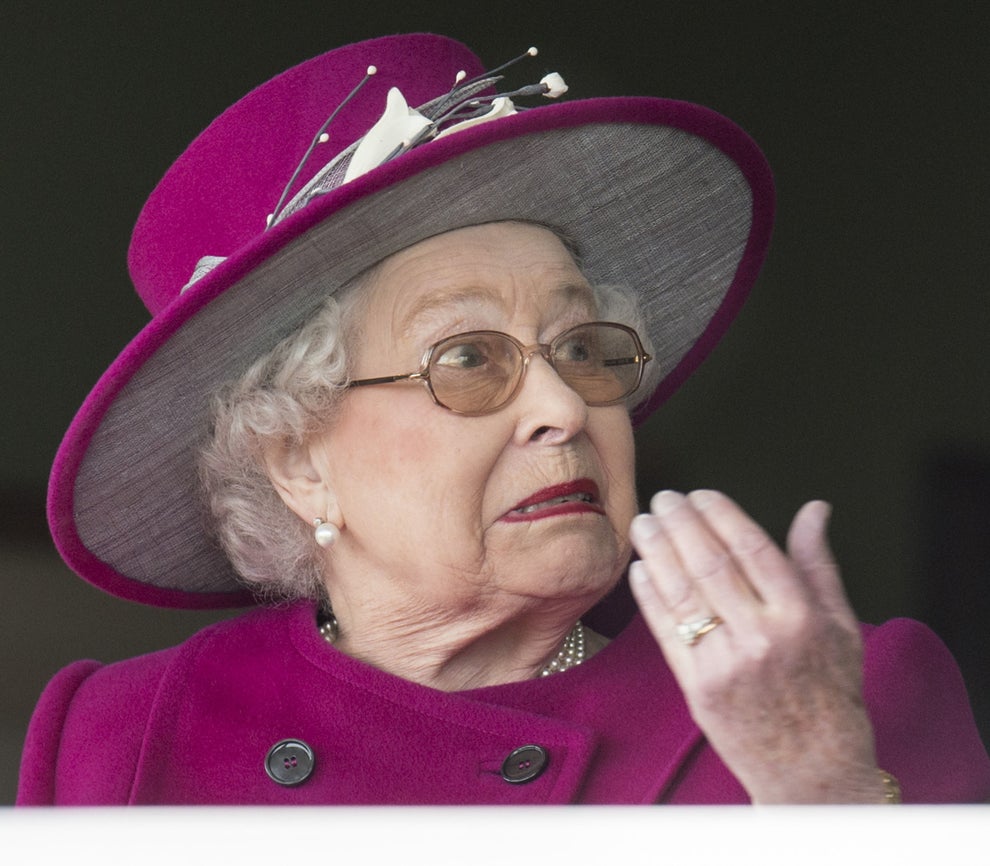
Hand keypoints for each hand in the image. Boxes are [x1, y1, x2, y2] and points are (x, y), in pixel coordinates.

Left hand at [629, 489, 885, 802]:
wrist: (813, 771)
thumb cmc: (830, 695)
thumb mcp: (841, 626)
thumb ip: (819, 564)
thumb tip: (814, 509)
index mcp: (799, 616)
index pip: (751, 547)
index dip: (720, 515)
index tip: (701, 495)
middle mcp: (761, 636)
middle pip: (709, 564)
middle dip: (681, 524)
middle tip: (663, 499)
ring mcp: (726, 663)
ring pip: (682, 593)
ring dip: (657, 552)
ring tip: (643, 523)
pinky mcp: (698, 687)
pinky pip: (667, 631)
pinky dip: (650, 597)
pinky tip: (641, 569)